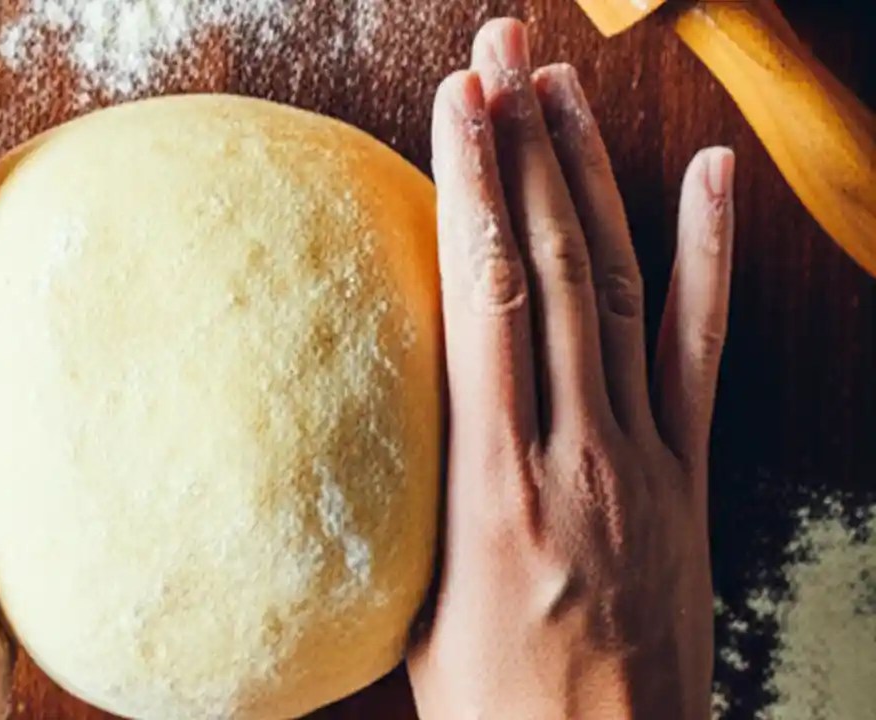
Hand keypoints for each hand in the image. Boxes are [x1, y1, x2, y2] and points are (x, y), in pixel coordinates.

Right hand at [408, 19, 730, 719]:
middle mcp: (577, 455)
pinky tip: (707, 180)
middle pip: (555, 272)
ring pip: (622, 292)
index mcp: (494, 490)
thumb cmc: (496, 707)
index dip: (475, 192)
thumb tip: (348, 430)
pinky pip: (701, 352)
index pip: (484, 306)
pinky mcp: (690, 475)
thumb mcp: (410, 609)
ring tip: (564, 88)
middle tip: (504, 50)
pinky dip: (706, 259)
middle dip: (528, 147)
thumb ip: (397, 506)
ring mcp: (646, 459)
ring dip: (594, 179)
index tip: (461, 102)